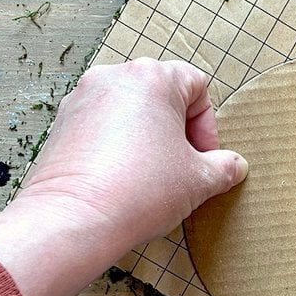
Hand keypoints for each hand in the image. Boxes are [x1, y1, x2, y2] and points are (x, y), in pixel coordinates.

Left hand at [0, 59, 246, 295]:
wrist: (74, 219)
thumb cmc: (139, 191)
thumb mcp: (199, 181)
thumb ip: (224, 167)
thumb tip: (234, 166)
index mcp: (153, 78)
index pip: (196, 86)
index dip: (207, 125)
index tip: (205, 157)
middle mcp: (114, 76)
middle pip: (161, 94)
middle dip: (177, 129)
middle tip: (182, 166)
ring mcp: (82, 97)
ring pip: (129, 108)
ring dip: (147, 136)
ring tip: (151, 176)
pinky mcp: (61, 122)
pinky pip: (101, 125)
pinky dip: (117, 145)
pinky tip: (122, 179)